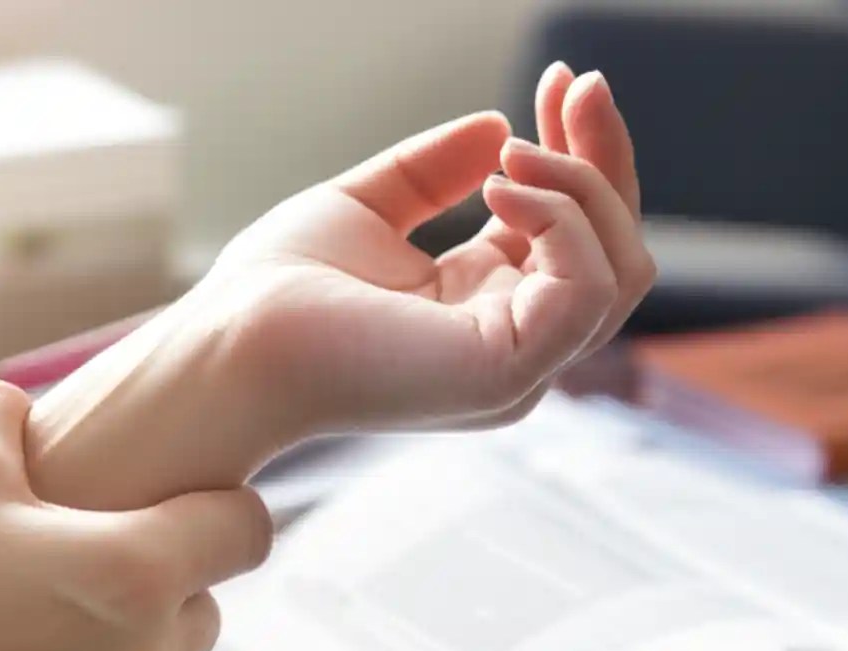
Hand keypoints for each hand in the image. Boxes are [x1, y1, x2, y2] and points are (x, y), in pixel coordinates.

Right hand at [0, 379, 272, 650]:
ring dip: (121, 630)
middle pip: (206, 606)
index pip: (247, 530)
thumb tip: (17, 409)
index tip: (194, 490)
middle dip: (165, 572)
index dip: (224, 499)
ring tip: (35, 601)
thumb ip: (7, 414)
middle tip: (88, 544)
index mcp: (131, 577)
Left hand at [27, 64, 652, 509]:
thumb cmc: (276, 291)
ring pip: (619, 271)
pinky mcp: (505, 371)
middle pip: (614, 252)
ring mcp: (516, 368)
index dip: (578, 157)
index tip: (560, 84)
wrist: (227, 343)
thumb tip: (496, 126)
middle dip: (603, 157)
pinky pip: (586, 288)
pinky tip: (501, 187)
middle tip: (576, 83)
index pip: (572, 238)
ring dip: (584, 185)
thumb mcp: (367, 208)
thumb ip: (434, 175)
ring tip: (515, 152)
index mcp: (482, 315)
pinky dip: (562, 221)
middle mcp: (513, 349)